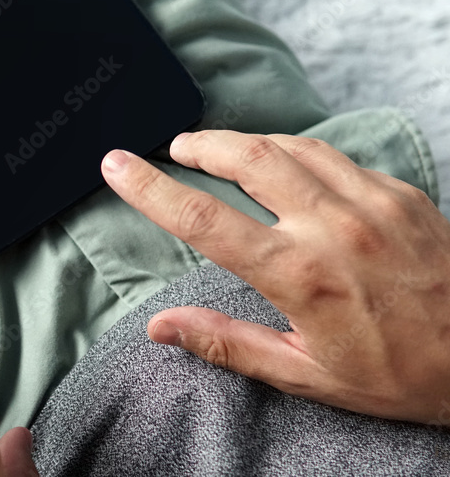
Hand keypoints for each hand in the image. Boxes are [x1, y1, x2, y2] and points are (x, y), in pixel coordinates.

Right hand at [100, 130, 449, 425]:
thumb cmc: (400, 376)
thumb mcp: (305, 374)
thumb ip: (226, 342)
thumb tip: (160, 326)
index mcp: (299, 275)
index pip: (203, 218)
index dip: (150, 188)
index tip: (117, 165)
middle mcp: (331, 226)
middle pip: (246, 157)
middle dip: (200, 144)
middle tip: (175, 147)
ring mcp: (371, 202)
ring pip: (290, 146)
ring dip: (245, 140)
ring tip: (218, 147)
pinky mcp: (400, 193)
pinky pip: (335, 157)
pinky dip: (297, 153)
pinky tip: (286, 166)